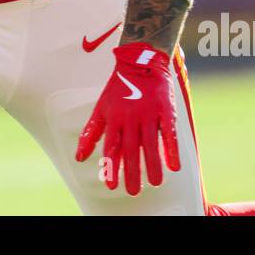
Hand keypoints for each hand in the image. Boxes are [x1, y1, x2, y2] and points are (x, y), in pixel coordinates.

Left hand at [76, 42, 179, 195]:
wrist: (141, 62)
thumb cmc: (118, 89)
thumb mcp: (101, 108)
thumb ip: (91, 133)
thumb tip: (79, 157)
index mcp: (114, 118)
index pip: (112, 147)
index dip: (112, 167)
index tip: (112, 185)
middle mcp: (130, 117)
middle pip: (131, 149)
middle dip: (132, 172)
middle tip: (134, 191)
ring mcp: (149, 113)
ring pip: (151, 143)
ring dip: (154, 165)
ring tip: (156, 183)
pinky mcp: (165, 109)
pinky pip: (169, 132)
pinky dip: (172, 149)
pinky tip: (174, 166)